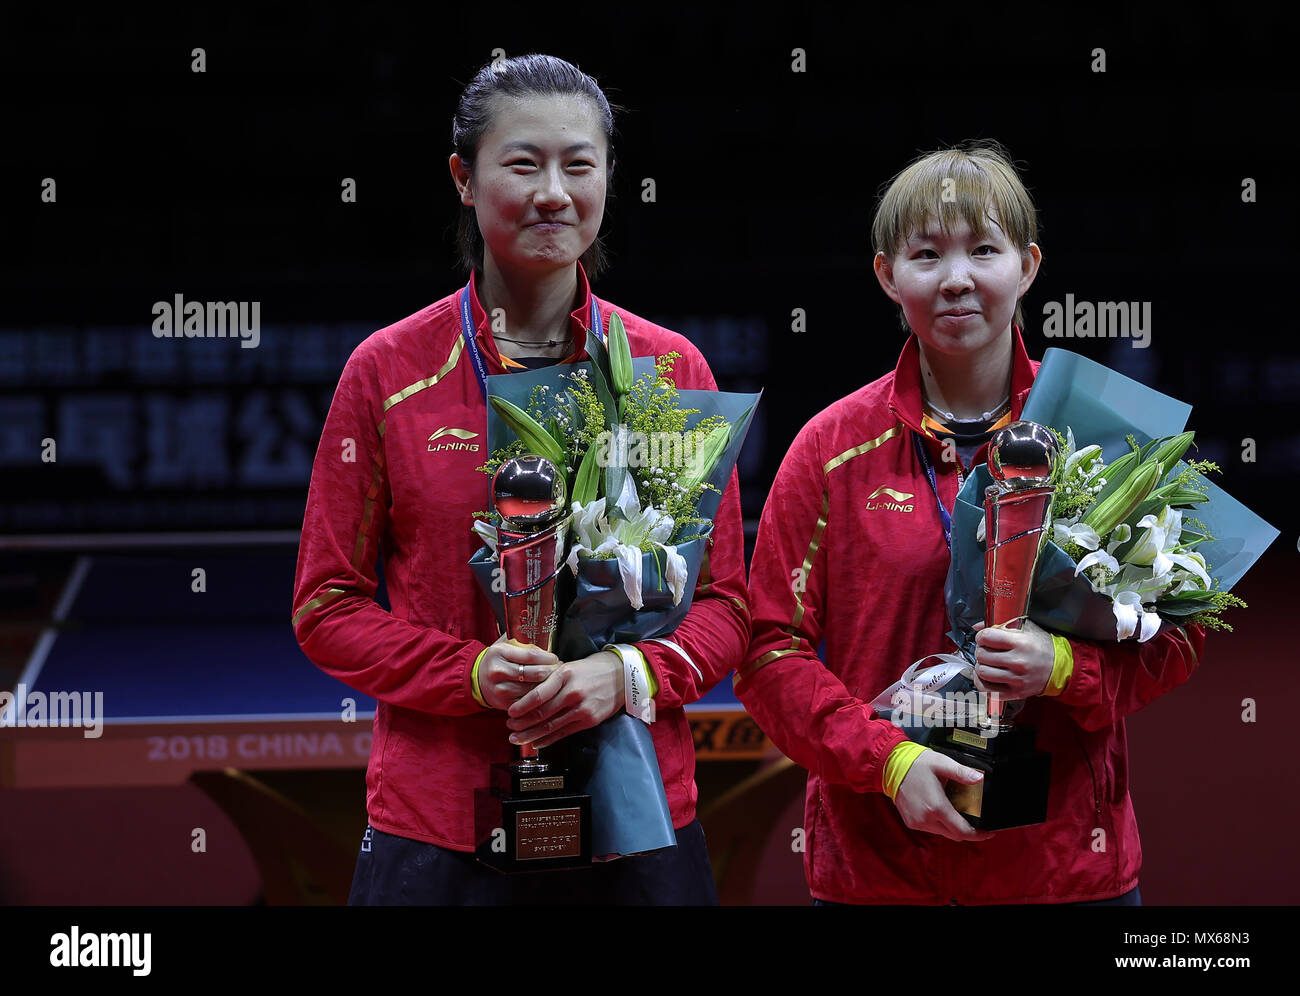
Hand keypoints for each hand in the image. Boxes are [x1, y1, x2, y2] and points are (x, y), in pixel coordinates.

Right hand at [478, 635, 559, 710]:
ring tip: (555, 679)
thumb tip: (546, 636)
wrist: (476, 680)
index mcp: (499, 653)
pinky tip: (545, 691)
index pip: (531, 655)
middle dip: (552, 671)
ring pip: (534, 689)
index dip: (547, 657)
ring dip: (549, 684)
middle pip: (535, 674)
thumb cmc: (497, 660)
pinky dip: (540, 697)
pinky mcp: (505, 704)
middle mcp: (498, 671)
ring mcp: (501, 690)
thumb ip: (522, 640)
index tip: (555, 658)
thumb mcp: (504, 645)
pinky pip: (529, 702)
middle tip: (558, 669)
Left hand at [505, 650, 624, 749]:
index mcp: (565, 675)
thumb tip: (526, 694)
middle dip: (522, 723)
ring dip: (530, 734)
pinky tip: (536, 743)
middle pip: (542, 713)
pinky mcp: (588, 721)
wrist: (621, 676)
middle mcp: (573, 692)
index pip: (538, 694)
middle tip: (509, 727)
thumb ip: (550, 679)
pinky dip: (548, 740)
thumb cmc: (591, 670)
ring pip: (550, 726)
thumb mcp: (569, 666)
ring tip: (516, 738)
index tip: (510, 712)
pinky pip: (563, 733)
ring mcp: (582, 708)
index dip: (521, 706)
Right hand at [891, 750, 995, 842]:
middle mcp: (926, 819)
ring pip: (943, 833)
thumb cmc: (916, 764)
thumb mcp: (941, 763)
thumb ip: (961, 772)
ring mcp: (917, 822)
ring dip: (954, 828)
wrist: (890, 766)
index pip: (962, 831)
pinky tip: (945, 813)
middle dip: (968, 832)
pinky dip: (941, 825)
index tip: (989, 832)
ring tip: (961, 815)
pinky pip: (932, 829)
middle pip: (954, 835)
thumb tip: (980, 778)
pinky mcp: (911, 822)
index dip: (978, 835)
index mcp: (936, 807)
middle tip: (979, 825)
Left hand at [973, 619, 1054, 700]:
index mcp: (1020, 643)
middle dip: (980, 651)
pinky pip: (988, 690)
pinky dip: (981, 682)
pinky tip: (985, 676)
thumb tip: (978, 626)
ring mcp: (1017, 679)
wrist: (1060, 667)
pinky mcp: (1016, 692)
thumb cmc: (1043, 647)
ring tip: (987, 663)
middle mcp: (1018, 662)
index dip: (981, 636)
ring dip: (980, 666)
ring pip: (983, 673)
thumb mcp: (1026, 629)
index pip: (987, 637)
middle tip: (985, 650)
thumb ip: (1001, 625)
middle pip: (982, 655)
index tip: (983, 638)